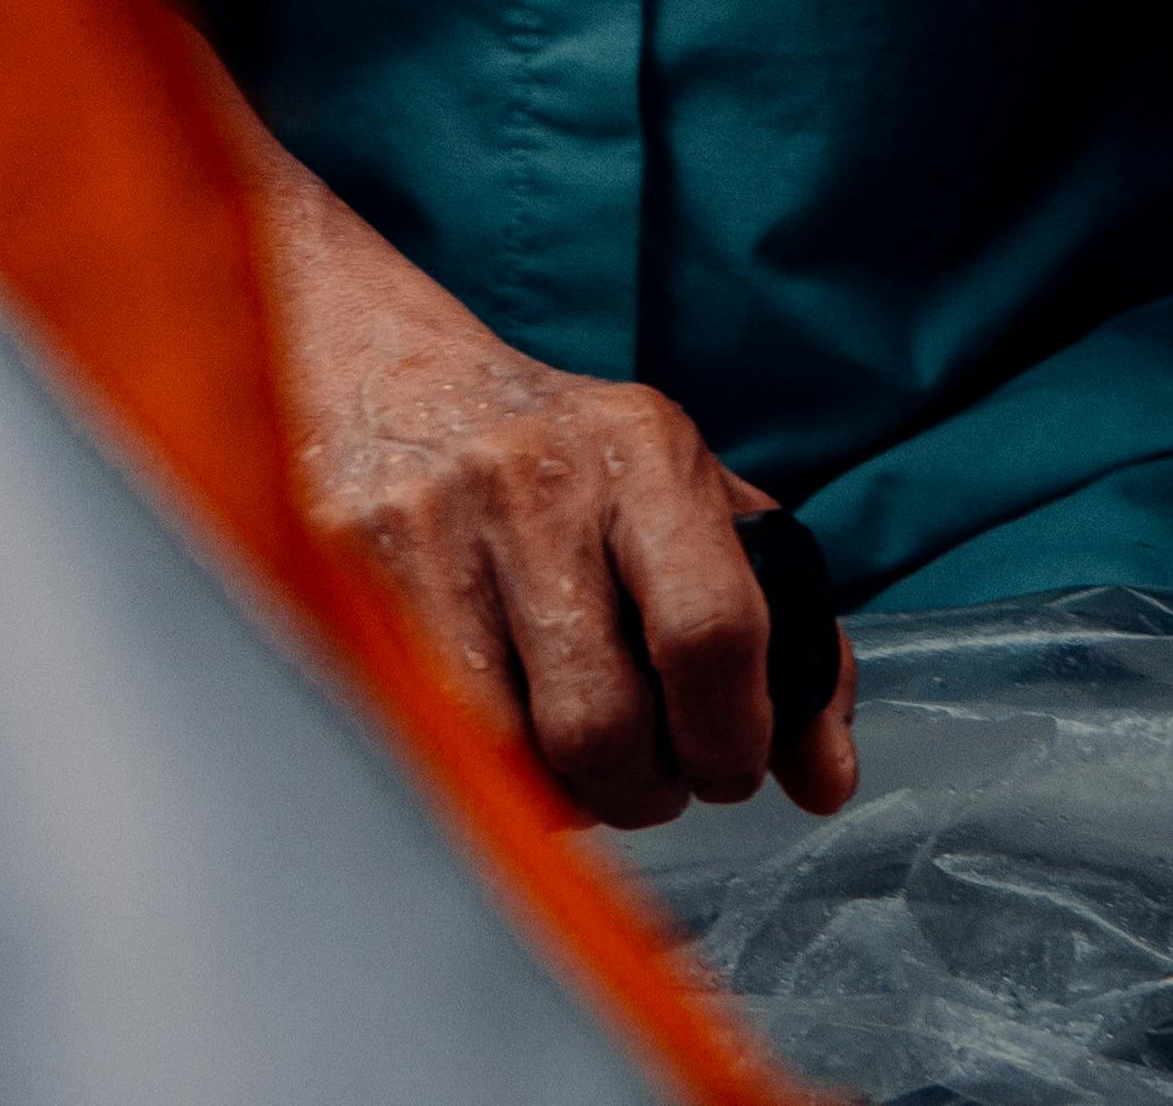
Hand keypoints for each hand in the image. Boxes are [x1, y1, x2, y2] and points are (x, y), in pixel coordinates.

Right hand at [253, 151, 858, 831]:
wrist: (382, 380)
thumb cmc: (568, 465)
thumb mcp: (691, 503)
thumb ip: (786, 632)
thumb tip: (827, 779)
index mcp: (644, 450)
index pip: (710, 631)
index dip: (732, 737)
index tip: (732, 760)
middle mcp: (535, 483)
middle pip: (605, 728)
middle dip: (647, 788)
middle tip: (651, 768)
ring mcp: (430, 537)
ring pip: (514, 762)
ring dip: (561, 793)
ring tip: (569, 742)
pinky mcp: (345, 590)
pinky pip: (435, 751)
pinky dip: (484, 775)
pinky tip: (496, 725)